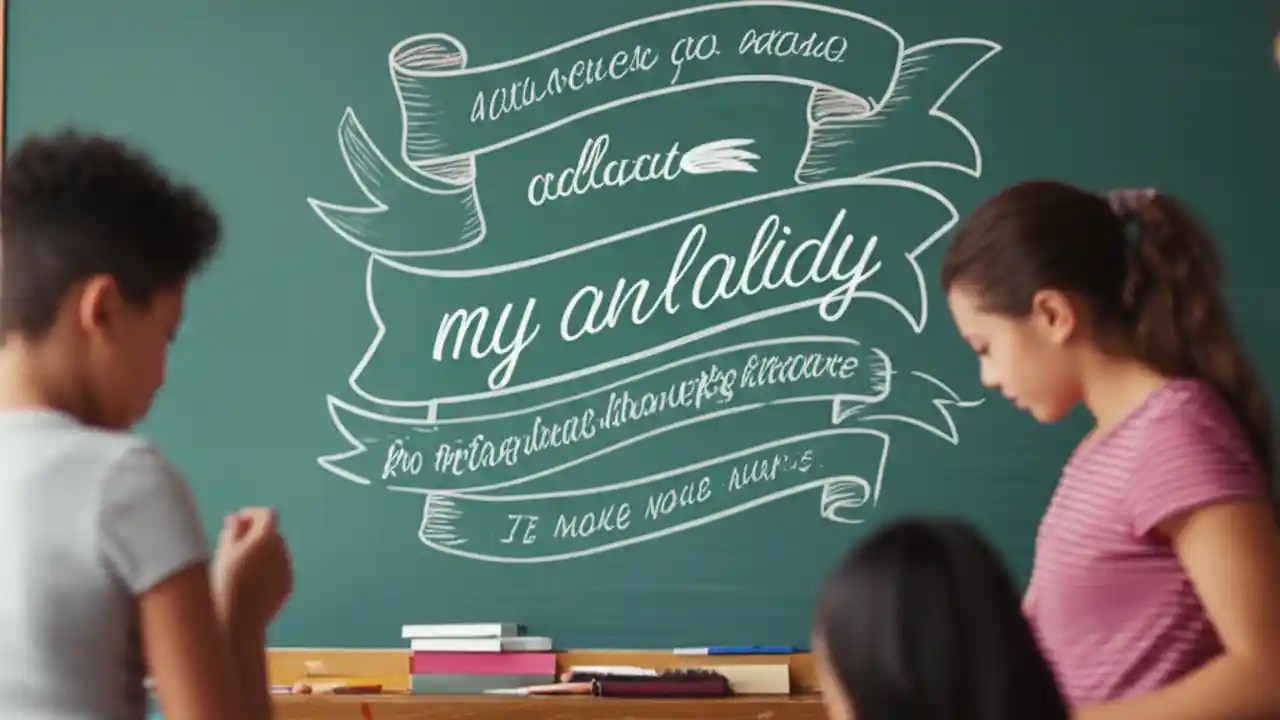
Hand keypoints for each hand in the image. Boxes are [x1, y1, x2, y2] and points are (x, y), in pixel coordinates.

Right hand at [211, 507, 292, 627]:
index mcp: (266, 538)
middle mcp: (282, 551)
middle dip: (255, 533)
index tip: (238, 520)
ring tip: (238, 566)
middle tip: (234, 542)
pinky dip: (268, 569)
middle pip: (272, 533)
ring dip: (262, 552)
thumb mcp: (223, 553)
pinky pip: (279, 571)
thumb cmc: (225, 584)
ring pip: (276, 553)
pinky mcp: (287, 586)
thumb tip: (236, 519)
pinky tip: (249, 583)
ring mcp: (287, 569)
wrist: (237, 621)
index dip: (252, 513)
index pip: (267, 514)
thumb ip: (233, 531)